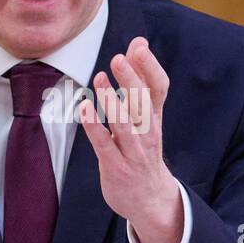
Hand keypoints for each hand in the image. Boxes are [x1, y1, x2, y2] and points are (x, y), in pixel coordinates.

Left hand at [78, 36, 183, 242]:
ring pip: (125, 124)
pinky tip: (84, 109)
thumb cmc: (144, 149)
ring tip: (98, 79)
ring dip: (112, 101)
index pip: (159, 88)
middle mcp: (147, 132)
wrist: (152, 200)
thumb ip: (140, 79)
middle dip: (131, 79)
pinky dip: (94, 127)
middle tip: (118, 58)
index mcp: (155, 116)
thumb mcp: (147, 116)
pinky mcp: (116, 167)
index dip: (150, 67)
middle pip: (143, 102)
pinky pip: (104, 144)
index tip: (138, 46)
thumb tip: (138, 42)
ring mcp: (133, 151)